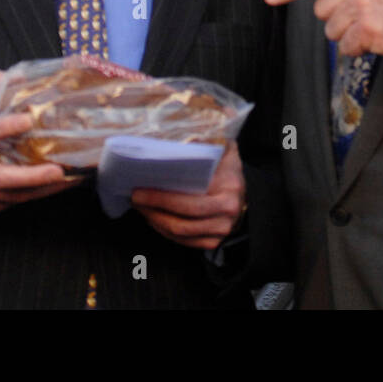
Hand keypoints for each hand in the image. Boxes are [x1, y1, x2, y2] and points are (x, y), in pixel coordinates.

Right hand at [0, 69, 82, 214]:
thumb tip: (14, 75)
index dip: (4, 128)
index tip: (27, 120)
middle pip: (0, 178)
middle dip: (31, 176)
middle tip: (57, 170)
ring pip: (11, 195)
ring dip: (42, 189)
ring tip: (68, 179)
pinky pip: (12, 203)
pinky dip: (35, 196)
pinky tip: (54, 187)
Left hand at [130, 141, 245, 249]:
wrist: (247, 195)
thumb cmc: (230, 170)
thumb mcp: (226, 151)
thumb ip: (210, 142)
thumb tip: (188, 139)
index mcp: (229, 190)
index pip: (190, 200)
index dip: (161, 198)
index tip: (140, 188)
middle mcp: (227, 214)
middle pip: (181, 221)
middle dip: (153, 210)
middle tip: (135, 197)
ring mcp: (220, 231)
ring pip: (180, 233)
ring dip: (155, 221)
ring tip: (140, 207)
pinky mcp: (213, 242)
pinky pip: (183, 241)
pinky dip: (164, 230)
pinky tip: (153, 217)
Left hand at [264, 0, 382, 63]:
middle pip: (321, 9)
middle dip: (339, 19)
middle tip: (367, 18)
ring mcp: (364, 2)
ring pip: (331, 30)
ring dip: (349, 35)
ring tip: (374, 28)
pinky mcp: (369, 26)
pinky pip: (345, 46)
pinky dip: (358, 49)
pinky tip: (378, 40)